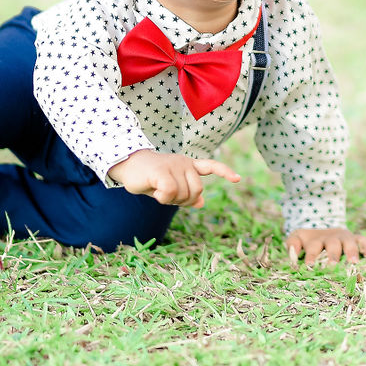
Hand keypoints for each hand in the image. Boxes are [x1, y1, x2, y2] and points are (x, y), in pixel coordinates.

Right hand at [108, 150, 239, 207]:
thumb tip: (201, 202)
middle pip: (197, 191)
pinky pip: (170, 192)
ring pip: (183, 194)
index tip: (237, 179)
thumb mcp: (169, 187)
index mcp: (188, 165)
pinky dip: (163, 197)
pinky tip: (154, 192)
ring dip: (170, 200)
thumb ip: (185, 192)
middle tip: (166, 196)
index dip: (224, 172)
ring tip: (157, 191)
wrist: (127, 166)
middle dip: (184, 200)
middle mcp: (184, 163)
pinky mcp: (162, 171)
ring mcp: (174, 165)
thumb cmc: (149, 177)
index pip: (211, 166)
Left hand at [286, 228, 365, 265]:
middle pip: (333, 245)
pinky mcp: (356, 239)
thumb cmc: (309, 239)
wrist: (323, 224)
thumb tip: (292, 252)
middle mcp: (332, 238)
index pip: (314, 247)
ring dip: (352, 251)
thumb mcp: (297, 237)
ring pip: (350, 242)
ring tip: (353, 262)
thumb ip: (293, 244)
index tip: (310, 265)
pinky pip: (364, 241)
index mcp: (317, 240)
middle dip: (333, 255)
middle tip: (332, 266)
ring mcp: (345, 238)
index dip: (312, 256)